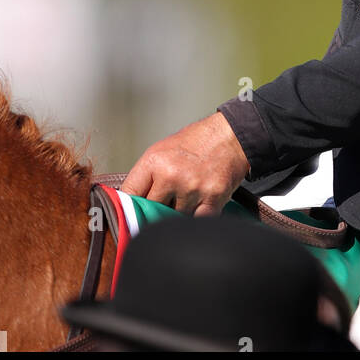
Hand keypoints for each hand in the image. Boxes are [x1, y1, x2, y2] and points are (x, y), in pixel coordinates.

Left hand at [120, 112, 250, 215]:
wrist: (230, 136)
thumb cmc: (196, 142)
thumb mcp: (163, 151)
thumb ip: (145, 178)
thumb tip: (129, 204)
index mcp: (154, 162)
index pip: (129, 195)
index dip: (128, 207)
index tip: (130, 214)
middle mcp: (171, 175)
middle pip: (151, 212)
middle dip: (156, 211)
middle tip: (165, 203)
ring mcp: (192, 189)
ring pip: (174, 219)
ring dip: (178, 214)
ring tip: (187, 196)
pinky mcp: (212, 199)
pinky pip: (196, 222)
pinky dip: (196, 218)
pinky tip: (199, 204)